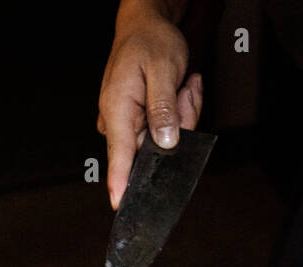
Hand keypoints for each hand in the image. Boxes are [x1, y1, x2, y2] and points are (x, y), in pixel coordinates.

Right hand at [97, 5, 202, 208]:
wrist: (145, 25)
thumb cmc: (150, 41)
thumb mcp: (162, 69)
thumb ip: (163, 109)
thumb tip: (165, 143)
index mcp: (117, 109)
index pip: (119, 156)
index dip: (120, 184)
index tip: (120, 206)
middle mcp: (118, 121)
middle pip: (156, 149)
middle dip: (180, 122)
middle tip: (184, 89)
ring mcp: (129, 124)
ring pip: (167, 140)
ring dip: (182, 113)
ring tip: (181, 84)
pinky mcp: (139, 124)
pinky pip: (168, 130)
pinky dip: (180, 111)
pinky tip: (179, 89)